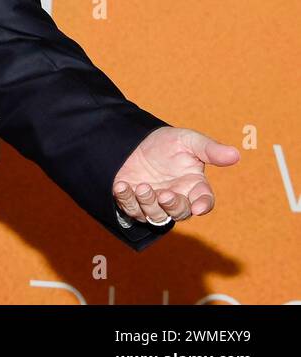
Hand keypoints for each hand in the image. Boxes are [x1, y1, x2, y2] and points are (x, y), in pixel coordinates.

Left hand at [113, 126, 238, 225]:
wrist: (134, 141)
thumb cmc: (166, 142)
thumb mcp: (188, 140)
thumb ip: (209, 149)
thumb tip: (235, 155)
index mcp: (194, 185)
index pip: (204, 200)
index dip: (203, 204)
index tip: (198, 206)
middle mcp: (176, 198)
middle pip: (180, 213)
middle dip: (173, 206)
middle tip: (164, 195)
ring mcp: (155, 203)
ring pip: (156, 215)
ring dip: (148, 204)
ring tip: (142, 186)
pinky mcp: (134, 203)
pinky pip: (130, 210)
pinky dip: (126, 200)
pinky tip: (121, 186)